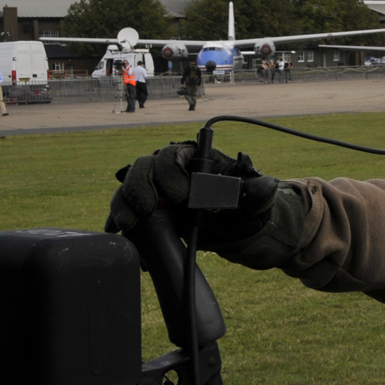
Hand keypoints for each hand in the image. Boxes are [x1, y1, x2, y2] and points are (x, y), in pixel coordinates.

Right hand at [107, 142, 280, 242]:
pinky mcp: (147, 211)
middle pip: (144, 166)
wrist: (233, 230)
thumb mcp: (257, 200)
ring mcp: (155, 190)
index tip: (180, 195)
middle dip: (141, 186)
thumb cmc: (245, 208)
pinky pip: (125, 208)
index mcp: (196, 161)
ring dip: (124, 202)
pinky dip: (118, 217)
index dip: (171, 171)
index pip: (174, 155)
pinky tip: (116, 230)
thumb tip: (268, 185)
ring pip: (129, 186)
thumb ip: (261, 192)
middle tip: (148, 209)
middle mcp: (171, 171)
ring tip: (127, 223)